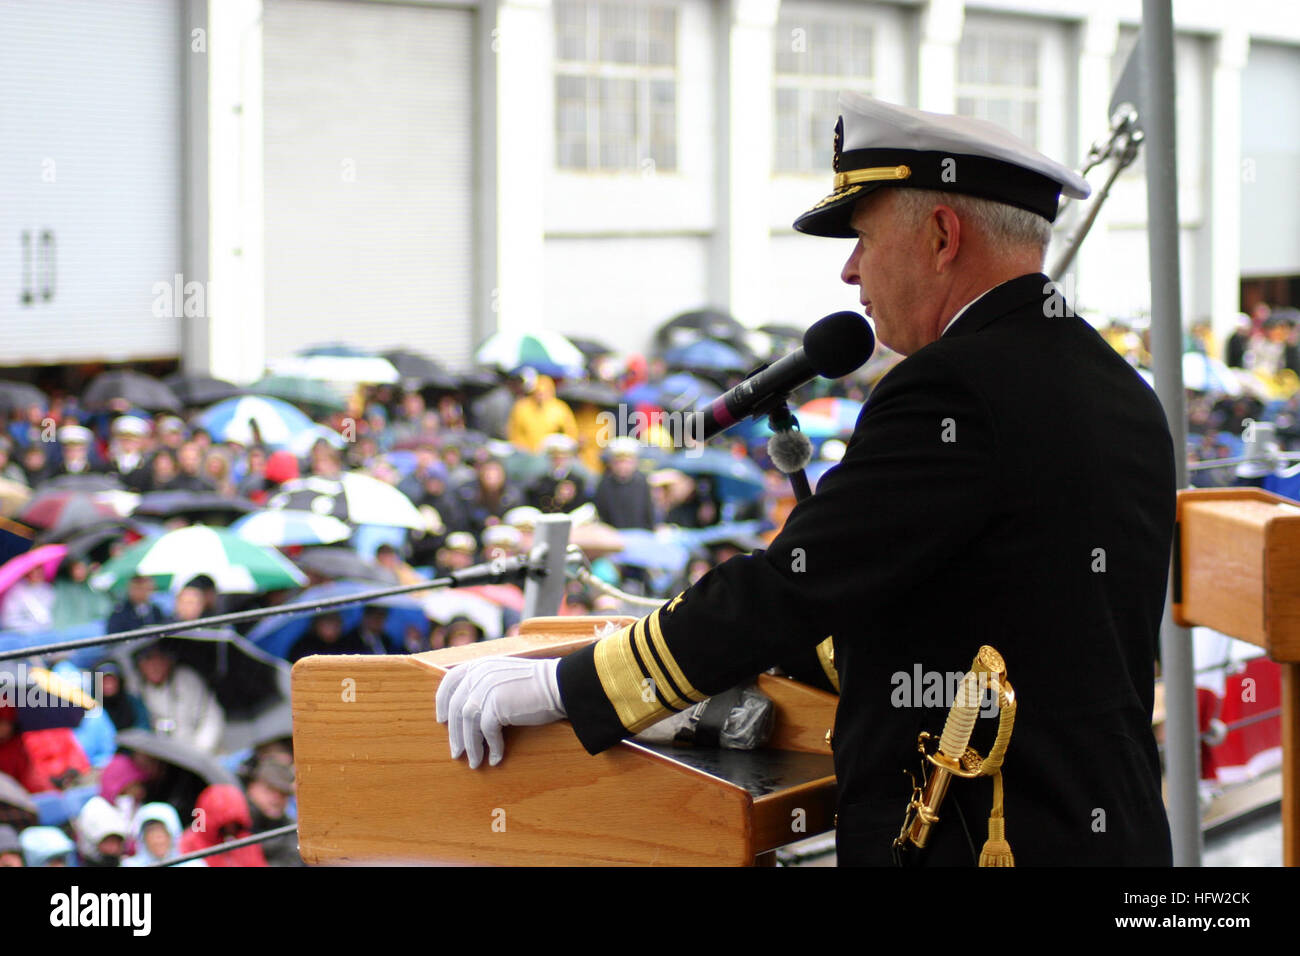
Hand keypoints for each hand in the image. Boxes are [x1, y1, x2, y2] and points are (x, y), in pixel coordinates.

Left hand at [435, 657, 565, 767]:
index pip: (450, 681)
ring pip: (468, 723)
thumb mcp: (505, 675)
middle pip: (457, 708)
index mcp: (480, 665)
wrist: (559, 685)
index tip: (441, 720)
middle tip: (456, 753)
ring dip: (471, 746)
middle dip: (455, 734)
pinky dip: (491, 748)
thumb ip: (486, 684)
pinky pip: (487, 732)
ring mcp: (486, 689)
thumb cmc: (537, 684)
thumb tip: (469, 711)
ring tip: (474, 762)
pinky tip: (495, 759)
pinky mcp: (496, 705)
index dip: (442, 702)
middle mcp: (479, 674)